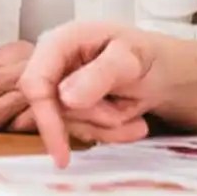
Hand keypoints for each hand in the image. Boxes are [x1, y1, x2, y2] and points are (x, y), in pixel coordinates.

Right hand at [20, 22, 170, 166]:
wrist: (161, 70)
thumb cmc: (146, 56)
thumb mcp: (131, 60)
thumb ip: (101, 74)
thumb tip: (66, 97)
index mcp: (59, 42)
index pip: (35, 83)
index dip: (45, 118)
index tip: (62, 153)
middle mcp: (52, 64)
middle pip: (52, 109)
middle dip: (93, 119)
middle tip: (125, 112)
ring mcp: (58, 87)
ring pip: (67, 125)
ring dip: (104, 128)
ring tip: (135, 115)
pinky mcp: (67, 108)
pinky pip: (79, 132)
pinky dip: (107, 134)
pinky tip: (131, 123)